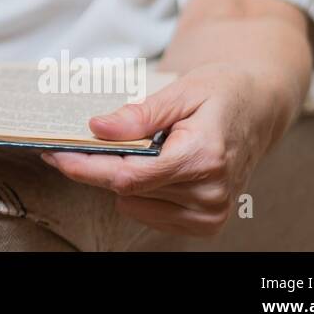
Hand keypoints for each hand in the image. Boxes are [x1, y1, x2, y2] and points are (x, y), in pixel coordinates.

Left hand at [38, 61, 299, 237]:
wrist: (258, 110)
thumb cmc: (221, 94)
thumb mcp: (181, 91)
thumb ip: (139, 115)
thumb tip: (97, 128)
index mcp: (204, 156)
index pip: (129, 176)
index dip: (87, 167)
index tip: (56, 155)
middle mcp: (210, 192)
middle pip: (127, 191)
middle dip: (98, 167)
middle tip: (74, 145)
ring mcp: (211, 212)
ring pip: (135, 204)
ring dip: (123, 178)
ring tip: (141, 148)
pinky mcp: (208, 223)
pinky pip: (150, 212)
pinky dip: (140, 191)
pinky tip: (153, 167)